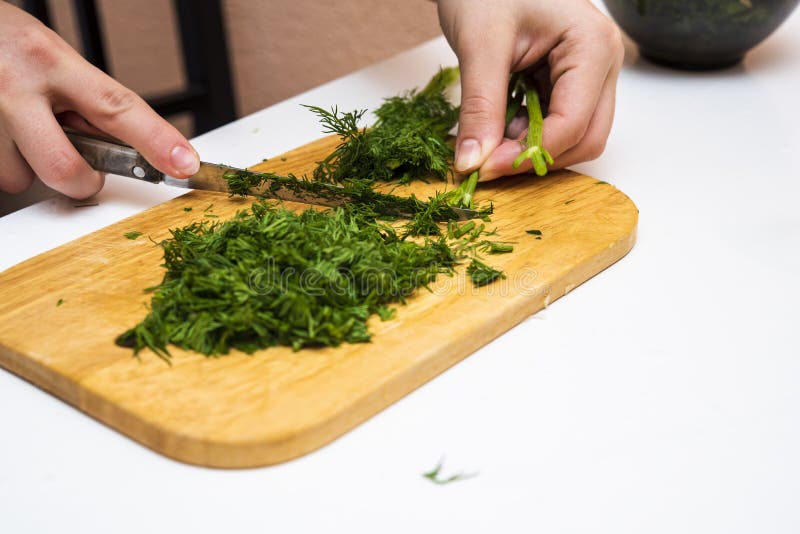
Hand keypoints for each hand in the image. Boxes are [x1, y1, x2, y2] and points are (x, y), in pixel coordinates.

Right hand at [0, 2, 198, 197]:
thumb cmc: (4, 42)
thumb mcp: (52, 57)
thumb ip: (88, 99)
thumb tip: (131, 145)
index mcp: (49, 60)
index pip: (117, 108)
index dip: (157, 140)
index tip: (185, 164)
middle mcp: (15, 87)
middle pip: (66, 169)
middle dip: (82, 180)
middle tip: (83, 167)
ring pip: (22, 178)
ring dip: (30, 166)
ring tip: (21, 128)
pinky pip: (1, 175)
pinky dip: (8, 162)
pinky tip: (4, 132)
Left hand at [437, 0, 623, 180]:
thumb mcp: (480, 46)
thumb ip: (479, 108)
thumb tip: (473, 162)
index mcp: (592, 46)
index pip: (573, 124)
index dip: (529, 154)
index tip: (485, 168)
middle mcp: (602, 63)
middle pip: (586, 138)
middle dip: (537, 157)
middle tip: (487, 163)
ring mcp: (588, 75)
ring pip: (573, 137)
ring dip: (531, 149)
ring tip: (490, 138)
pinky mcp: (567, 82)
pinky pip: (556, 124)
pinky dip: (527, 135)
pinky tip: (498, 126)